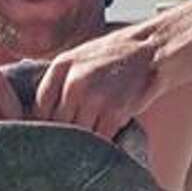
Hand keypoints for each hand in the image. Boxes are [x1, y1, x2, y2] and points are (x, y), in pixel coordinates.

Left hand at [33, 30, 158, 138]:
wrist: (152, 50)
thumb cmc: (115, 56)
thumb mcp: (79, 57)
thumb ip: (59, 80)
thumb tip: (39, 113)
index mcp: (62, 66)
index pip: (40, 107)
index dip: (45, 122)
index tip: (51, 129)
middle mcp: (74, 82)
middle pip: (58, 124)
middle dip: (66, 133)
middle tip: (73, 137)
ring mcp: (94, 98)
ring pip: (79, 134)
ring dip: (87, 139)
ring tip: (95, 131)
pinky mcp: (114, 112)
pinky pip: (101, 138)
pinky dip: (105, 139)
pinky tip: (110, 130)